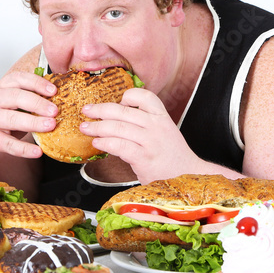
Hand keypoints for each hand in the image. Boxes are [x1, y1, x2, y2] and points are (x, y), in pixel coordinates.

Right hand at [0, 70, 57, 162]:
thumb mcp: (9, 103)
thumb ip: (27, 99)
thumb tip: (58, 99)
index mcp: (0, 88)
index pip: (18, 79)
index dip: (36, 83)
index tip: (53, 90)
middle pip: (15, 97)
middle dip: (37, 102)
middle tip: (55, 110)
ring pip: (11, 119)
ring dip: (33, 122)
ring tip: (51, 125)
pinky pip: (7, 144)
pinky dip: (23, 149)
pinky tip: (37, 152)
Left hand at [80, 88, 202, 182]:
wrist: (187, 176)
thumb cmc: (170, 154)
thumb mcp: (164, 131)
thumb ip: (144, 122)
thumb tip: (113, 117)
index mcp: (161, 116)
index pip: (144, 96)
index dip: (127, 96)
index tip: (116, 101)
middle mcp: (156, 126)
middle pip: (123, 111)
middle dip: (100, 110)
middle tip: (86, 110)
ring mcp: (150, 142)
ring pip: (118, 128)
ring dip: (97, 127)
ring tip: (85, 128)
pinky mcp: (144, 158)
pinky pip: (119, 146)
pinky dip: (105, 143)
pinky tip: (97, 143)